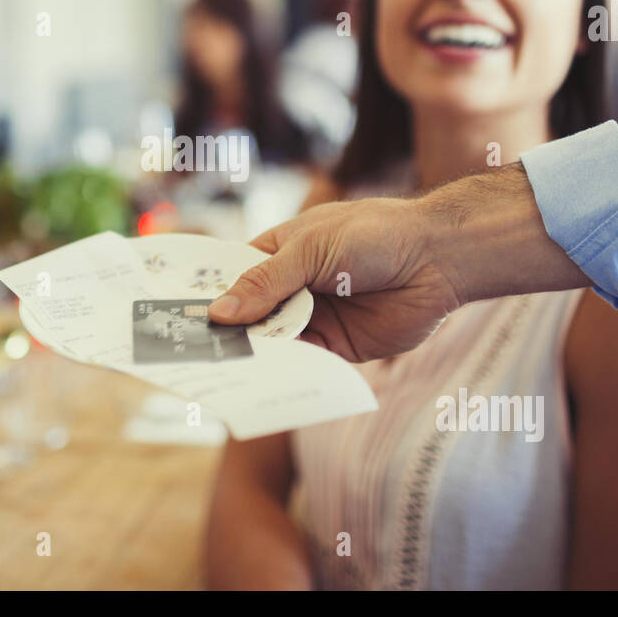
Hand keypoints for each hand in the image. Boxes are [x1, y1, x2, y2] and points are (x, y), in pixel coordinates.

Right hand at [208, 198, 462, 362]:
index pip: (234, 277)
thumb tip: (218, 313)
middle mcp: (293, 287)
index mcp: (280, 252)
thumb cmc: (374, 235)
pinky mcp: (339, 346)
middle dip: (228, 332)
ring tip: (223, 372)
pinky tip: (268, 381)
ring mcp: (315, 317)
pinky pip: (306, 362)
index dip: (209, 296)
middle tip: (193, 355)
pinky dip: (289, 370)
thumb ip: (265, 284)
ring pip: (275, 342)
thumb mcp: (310, 252)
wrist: (439, 258)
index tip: (177, 319)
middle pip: (250, 315)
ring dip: (256, 355)